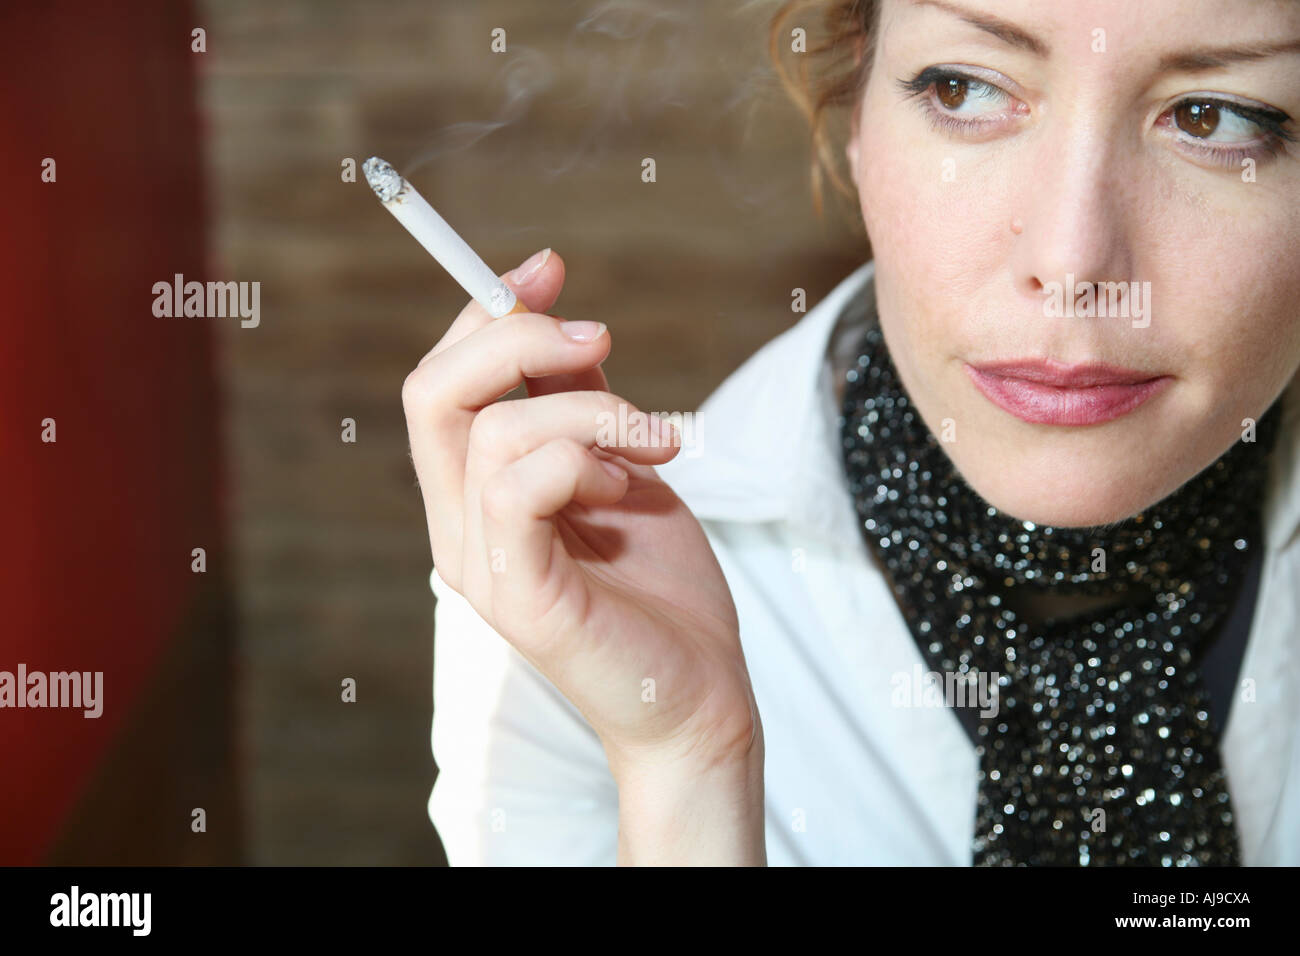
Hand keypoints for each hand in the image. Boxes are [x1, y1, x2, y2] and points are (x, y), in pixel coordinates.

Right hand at [402, 248, 762, 776]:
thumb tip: (564, 317)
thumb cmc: (662, 587)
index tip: (551, 268)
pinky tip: (632, 489)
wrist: (702, 693)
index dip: (485, 311)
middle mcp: (457, 527)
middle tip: (602, 339)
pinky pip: (519, 485)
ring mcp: (479, 563)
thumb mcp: (621, 466)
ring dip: (593, 411)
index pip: (439, 383)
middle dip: (516, 335)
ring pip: (494, 428)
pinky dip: (587, 459)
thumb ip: (580, 403)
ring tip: (655, 448)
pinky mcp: (517, 593)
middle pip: (432, 391)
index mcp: (473, 495)